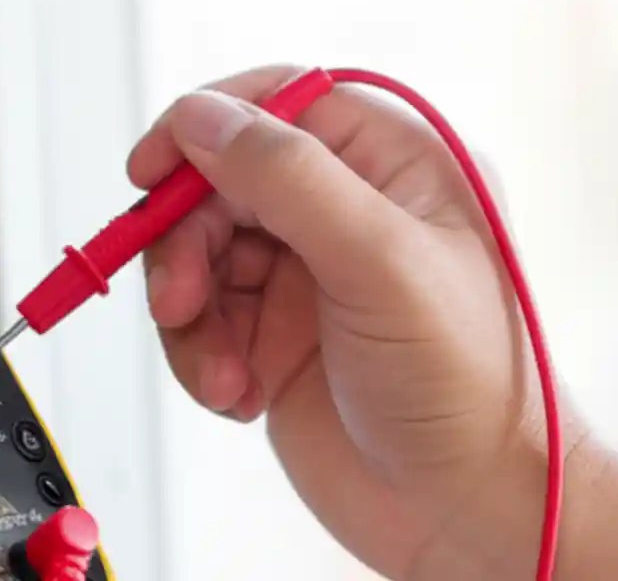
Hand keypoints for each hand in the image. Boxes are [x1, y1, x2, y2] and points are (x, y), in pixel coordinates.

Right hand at [129, 65, 576, 578]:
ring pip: (199, 252)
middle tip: (180, 299)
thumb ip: (288, 177)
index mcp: (396, 165)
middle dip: (187, 242)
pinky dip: (200, 356)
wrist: (466, 513)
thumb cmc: (466, 388)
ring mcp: (307, 273)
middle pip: (221, 182)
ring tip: (223, 370)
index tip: (151, 170)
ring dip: (191, 313)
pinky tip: (240, 394)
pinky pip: (200, 318)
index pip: (279, 104)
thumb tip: (201, 118)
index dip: (205, 127)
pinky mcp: (274, 333)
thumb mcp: (381, 262)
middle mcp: (346, 210)